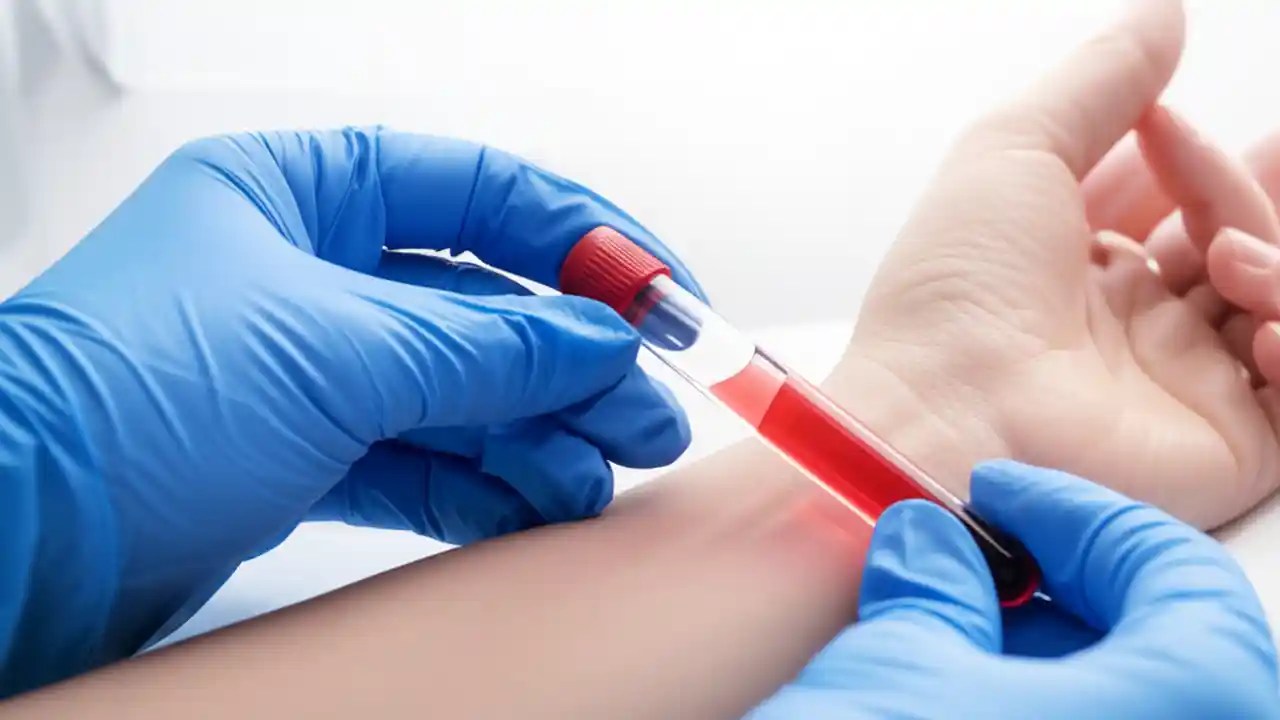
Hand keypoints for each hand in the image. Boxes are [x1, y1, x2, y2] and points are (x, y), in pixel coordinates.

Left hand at [0, 130, 701, 692]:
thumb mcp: (335, 350)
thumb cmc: (125, 400)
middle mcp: (308, 270)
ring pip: (462, 392)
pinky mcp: (301, 457)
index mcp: (299, 190)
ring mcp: (308, 369)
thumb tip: (598, 342)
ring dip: (541, 433)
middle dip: (574, 359)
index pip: (480, 193)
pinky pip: (422, 460)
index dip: (583, 242)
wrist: (11, 538)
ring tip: (611, 470)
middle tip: (651, 409)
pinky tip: (544, 503)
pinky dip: (487, 485)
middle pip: (483, 304)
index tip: (660, 294)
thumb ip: (485, 347)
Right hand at [748, 461, 1279, 719]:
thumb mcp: (896, 669)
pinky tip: (955, 711)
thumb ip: (933, 589)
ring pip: (1131, 715)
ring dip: (1046, 666)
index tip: (999, 492)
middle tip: (970, 562)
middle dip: (1056, 592)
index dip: (1072, 511)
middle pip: (1166, 647)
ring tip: (949, 641)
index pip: (1171, 570)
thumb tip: (928, 545)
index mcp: (1197, 709)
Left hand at [828, 0, 1279, 528]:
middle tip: (1278, 151)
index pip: (1177, 200)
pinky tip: (1262, 319)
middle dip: (1255, 197)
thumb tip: (1165, 14)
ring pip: (1275, 299)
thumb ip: (1099, 83)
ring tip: (1223, 252)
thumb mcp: (1016, 152)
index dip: (1197, 157)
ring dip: (1270, 254)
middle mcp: (1138, 326)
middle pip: (1239, 245)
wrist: (948, 408)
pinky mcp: (1225, 446)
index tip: (1166, 119)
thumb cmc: (957, 287)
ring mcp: (1183, 387)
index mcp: (1084, 266)